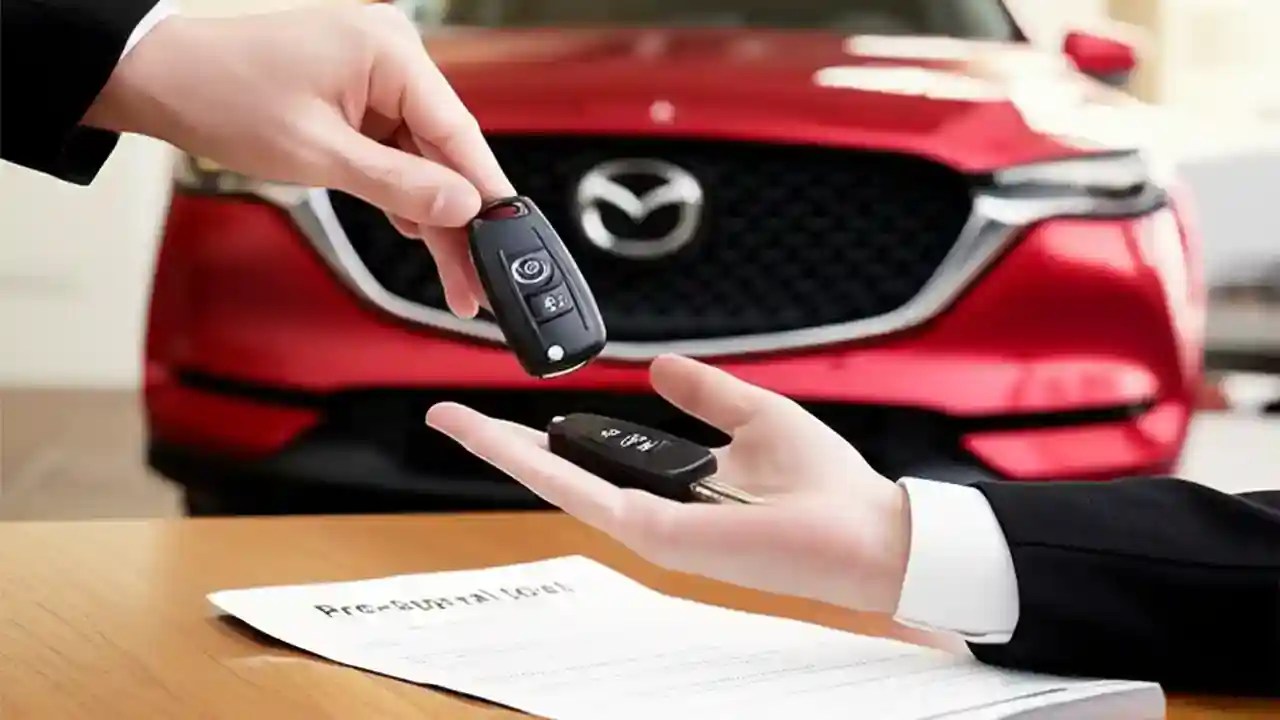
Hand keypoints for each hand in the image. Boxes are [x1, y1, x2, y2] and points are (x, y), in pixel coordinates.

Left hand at [83, 3, 510, 317]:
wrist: (158, 79)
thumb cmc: (220, 95)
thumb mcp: (319, 155)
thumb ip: (398, 185)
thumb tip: (461, 206)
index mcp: (389, 51)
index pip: (458, 132)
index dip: (485, 193)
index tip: (508, 239)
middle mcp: (390, 56)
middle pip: (445, 151)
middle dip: (458, 219)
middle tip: (476, 278)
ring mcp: (374, 77)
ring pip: (423, 157)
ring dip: (432, 213)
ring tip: (455, 273)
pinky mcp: (357, 97)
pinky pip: (396, 150)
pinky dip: (402, 190)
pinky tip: (419, 230)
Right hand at [426, 355, 912, 614]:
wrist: (868, 532)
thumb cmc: (827, 489)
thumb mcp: (755, 415)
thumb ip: (705, 393)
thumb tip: (663, 367)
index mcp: (673, 491)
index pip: (592, 461)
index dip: (544, 437)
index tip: (510, 413)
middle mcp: (653, 515)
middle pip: (560, 476)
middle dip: (502, 445)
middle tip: (452, 417)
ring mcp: (652, 531)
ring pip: (558, 486)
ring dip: (503, 452)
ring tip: (456, 422)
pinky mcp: (661, 538)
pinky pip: (586, 496)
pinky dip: (539, 468)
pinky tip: (504, 443)